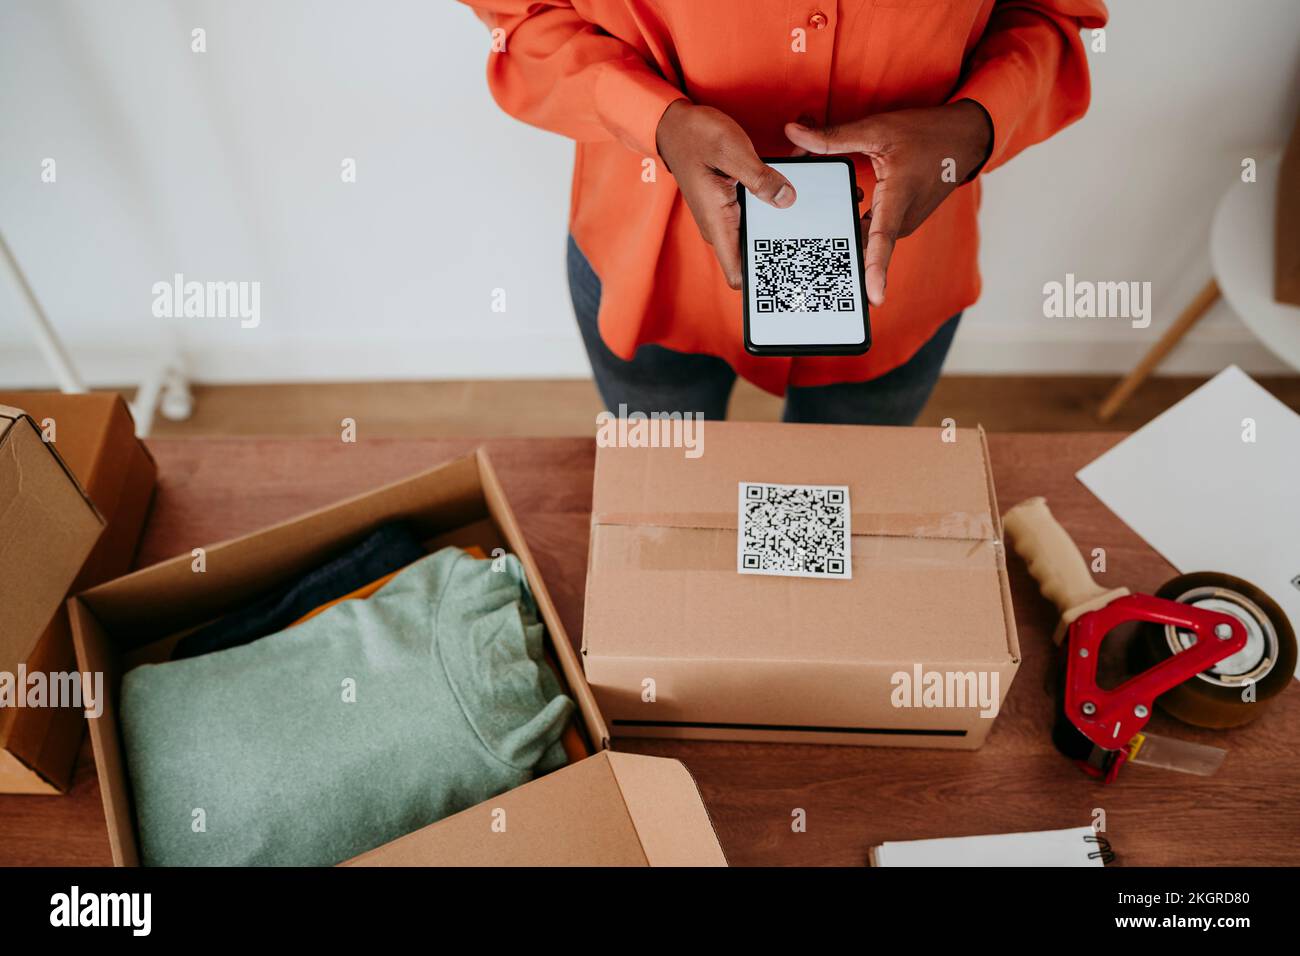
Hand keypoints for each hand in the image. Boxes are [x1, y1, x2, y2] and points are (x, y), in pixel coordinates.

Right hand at [656, 100, 795, 289]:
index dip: (762, 279)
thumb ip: (760, 178)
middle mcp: (721, 226)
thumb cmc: (695, 136)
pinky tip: (789, 186)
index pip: (738, 275)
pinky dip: (773, 204)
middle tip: (810, 232)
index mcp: (717, 222)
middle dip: (781, 247)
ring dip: (780, 222)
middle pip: (755, 256)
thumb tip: (787, 200)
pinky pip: (757, 215)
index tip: (788, 269)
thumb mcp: (731, 151)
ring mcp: (726, 217)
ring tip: (807, 204)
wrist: (675, 125)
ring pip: (759, 234)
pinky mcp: (732, 205)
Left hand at [785, 101, 991, 306]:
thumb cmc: (926, 134)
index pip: (882, 240)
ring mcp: (902, 223)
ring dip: (843, 223)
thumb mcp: (877, 129)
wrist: (964, 139)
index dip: (876, 271)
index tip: (874, 298)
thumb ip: (833, 136)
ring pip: (864, 234)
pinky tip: (842, 204)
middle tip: (801, 236)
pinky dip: (855, 218)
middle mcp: (901, 219)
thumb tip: (792, 132)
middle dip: (832, 237)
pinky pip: (871, 228)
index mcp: (898, 199)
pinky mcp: (900, 221)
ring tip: (820, 210)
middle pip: (861, 241)